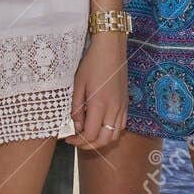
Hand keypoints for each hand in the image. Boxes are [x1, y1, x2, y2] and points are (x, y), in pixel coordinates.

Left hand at [65, 31, 126, 149]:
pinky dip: (111, 132)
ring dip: (101, 141)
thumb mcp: (77, 85)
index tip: (68, 138)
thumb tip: (76, 126)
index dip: (77, 141)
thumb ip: (76, 109)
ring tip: (88, 136)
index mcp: (99, 104)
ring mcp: (122, 106)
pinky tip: (101, 126)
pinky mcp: (126, 103)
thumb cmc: (92, 63)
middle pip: (103, 140)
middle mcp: (113, 109)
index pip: (90, 135)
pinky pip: (121, 126)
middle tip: (76, 141)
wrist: (111, 48)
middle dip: (88, 145)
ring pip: (114, 136)